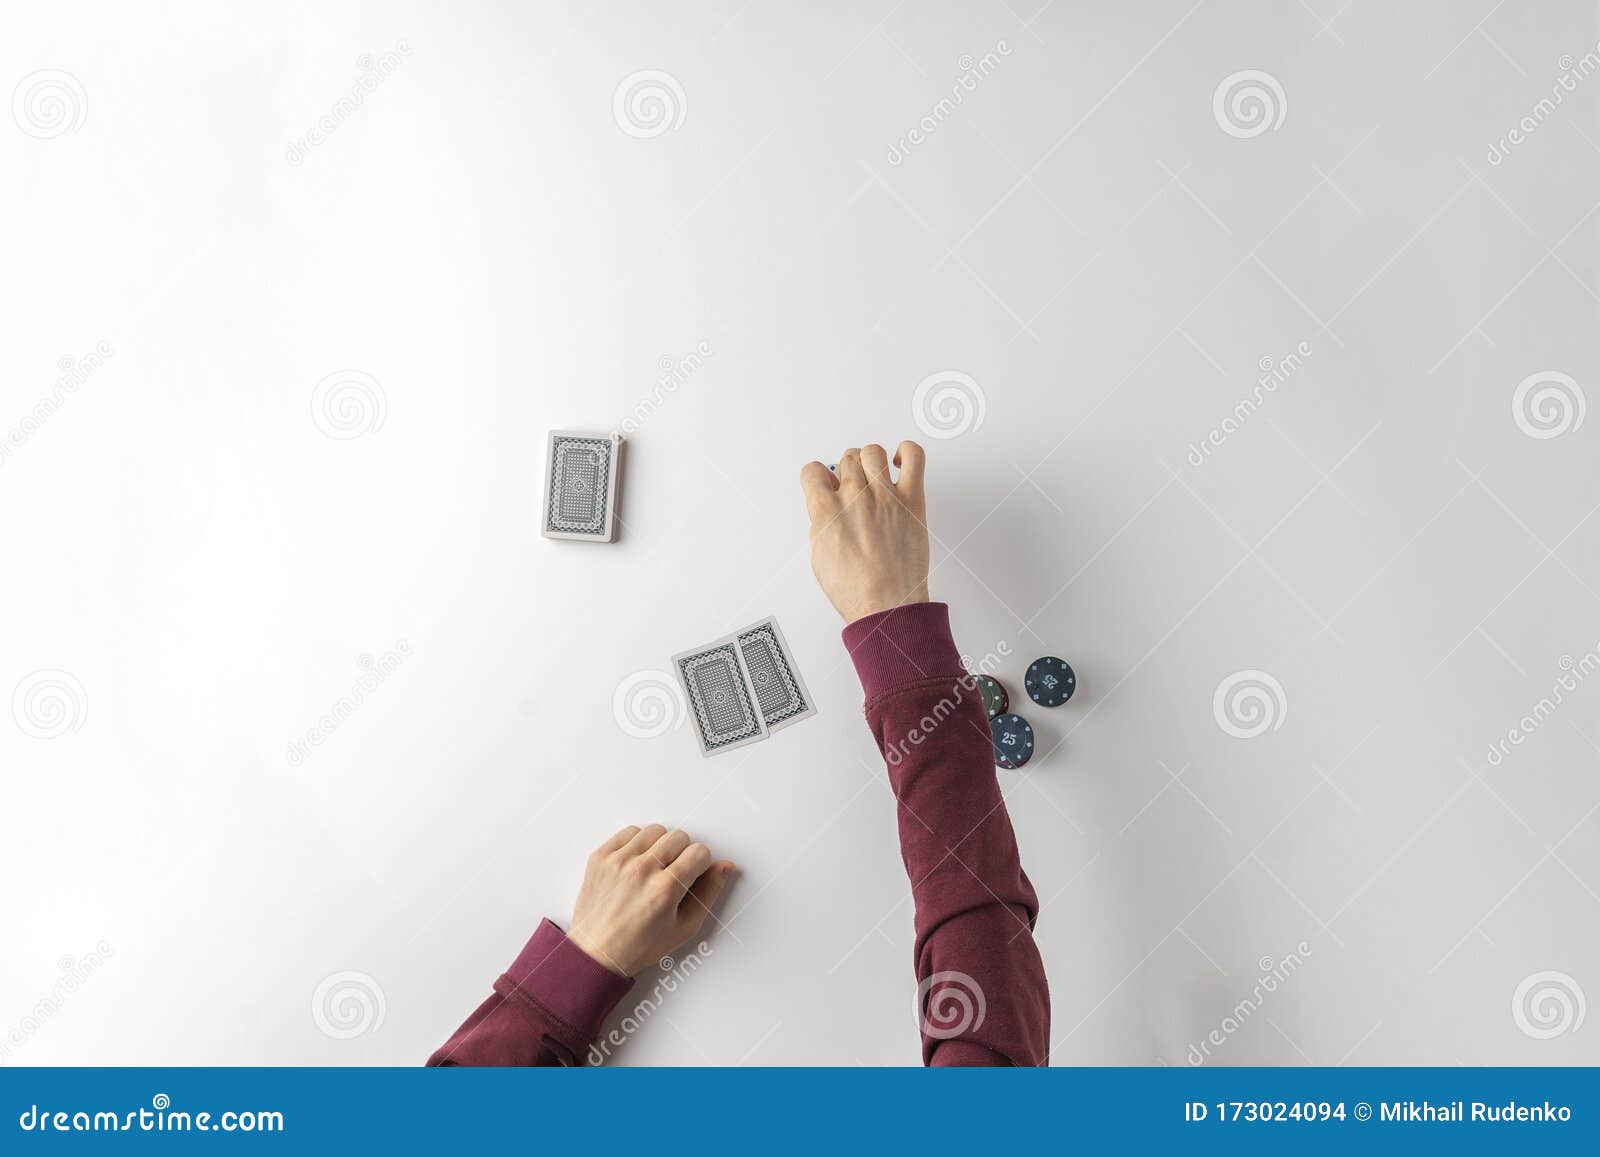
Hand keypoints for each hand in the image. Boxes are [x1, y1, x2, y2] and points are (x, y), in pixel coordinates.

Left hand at [566, 825, 735, 976]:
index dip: (700, 864)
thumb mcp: (684, 927)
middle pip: (679, 836)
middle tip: (672, 875)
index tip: (691, 876)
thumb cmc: (639, 945)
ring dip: (660, 846)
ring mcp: (618, 861)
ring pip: (655, 830)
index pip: (699, 851)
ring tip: (653, 869)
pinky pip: (630, 831)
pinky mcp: (601, 856)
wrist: (596, 952)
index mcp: (665, 889)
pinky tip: (636, 863)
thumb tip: (723, 866)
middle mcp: (641, 871)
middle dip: (682, 854)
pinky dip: (637, 844)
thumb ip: (709, 892)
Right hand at [799, 441, 929, 622]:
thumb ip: (820, 525)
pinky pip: (914, 456)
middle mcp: (854, 497)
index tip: (825, 483)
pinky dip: (907, 451)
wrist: (887, 605)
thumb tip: (824, 510)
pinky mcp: (912, 500)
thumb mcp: (819, 558)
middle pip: (846, 459)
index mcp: (826, 510)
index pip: (813, 471)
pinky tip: (900, 461)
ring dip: (870, 460)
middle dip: (846, 471)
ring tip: (874, 475)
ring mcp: (885, 496)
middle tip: (853, 486)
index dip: (817, 477)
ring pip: (873, 452)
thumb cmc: (856, 590)